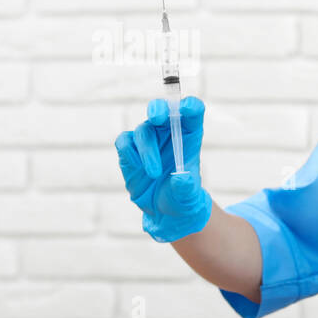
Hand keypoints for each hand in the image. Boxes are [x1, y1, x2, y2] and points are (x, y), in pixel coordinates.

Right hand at [115, 96, 211, 242]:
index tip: (186, 109)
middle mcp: (169, 132)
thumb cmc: (182, 197)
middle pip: (163, 109)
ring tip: (154, 173)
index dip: (190, 106)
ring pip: (143, 131)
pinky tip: (138, 168)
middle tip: (157, 118)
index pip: (193, 111)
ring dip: (147, 150)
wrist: (164, 211)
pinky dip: (129, 153)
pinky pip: (124, 142)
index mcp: (190, 135)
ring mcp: (148, 139)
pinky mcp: (130, 149)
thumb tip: (181, 178)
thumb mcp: (188, 196)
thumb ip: (186, 187)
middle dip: (159, 109)